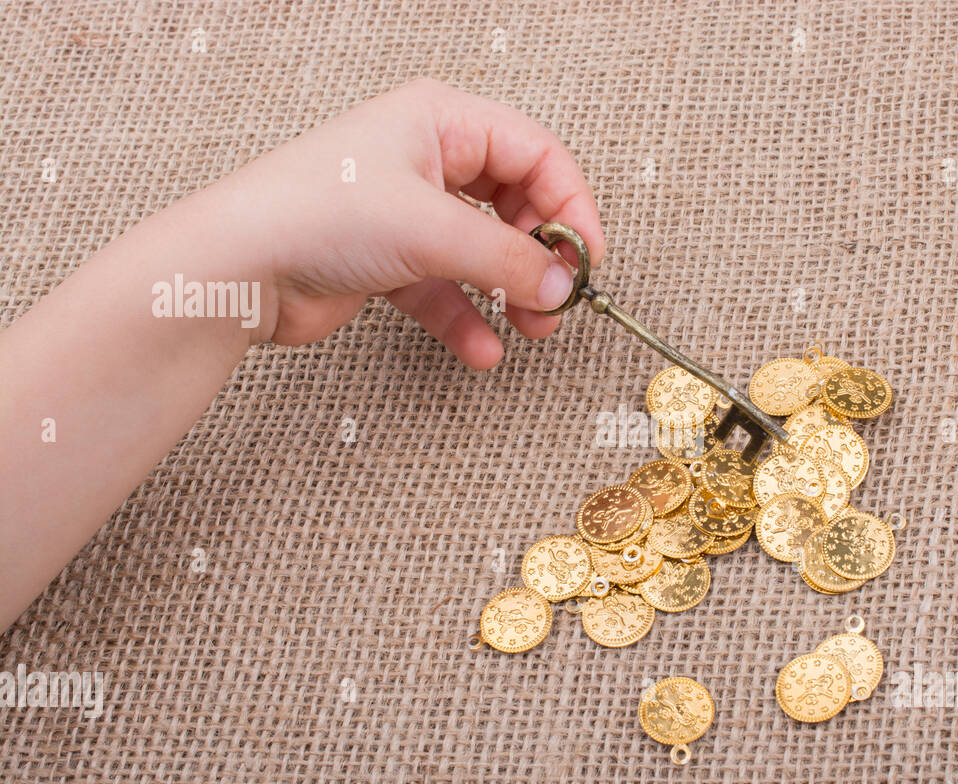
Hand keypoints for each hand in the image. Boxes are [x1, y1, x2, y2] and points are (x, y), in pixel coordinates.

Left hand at [218, 78, 605, 367]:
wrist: (234, 269)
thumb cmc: (316, 214)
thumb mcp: (431, 230)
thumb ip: (508, 260)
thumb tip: (565, 285)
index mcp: (441, 120)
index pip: (537, 154)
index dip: (572, 206)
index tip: (588, 260)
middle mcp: (428, 158)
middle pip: (517, 204)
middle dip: (542, 256)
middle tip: (559, 299)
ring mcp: (408, 211)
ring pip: (484, 251)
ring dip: (511, 292)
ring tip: (531, 329)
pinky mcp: (389, 261)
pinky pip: (447, 289)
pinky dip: (467, 320)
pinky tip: (481, 352)